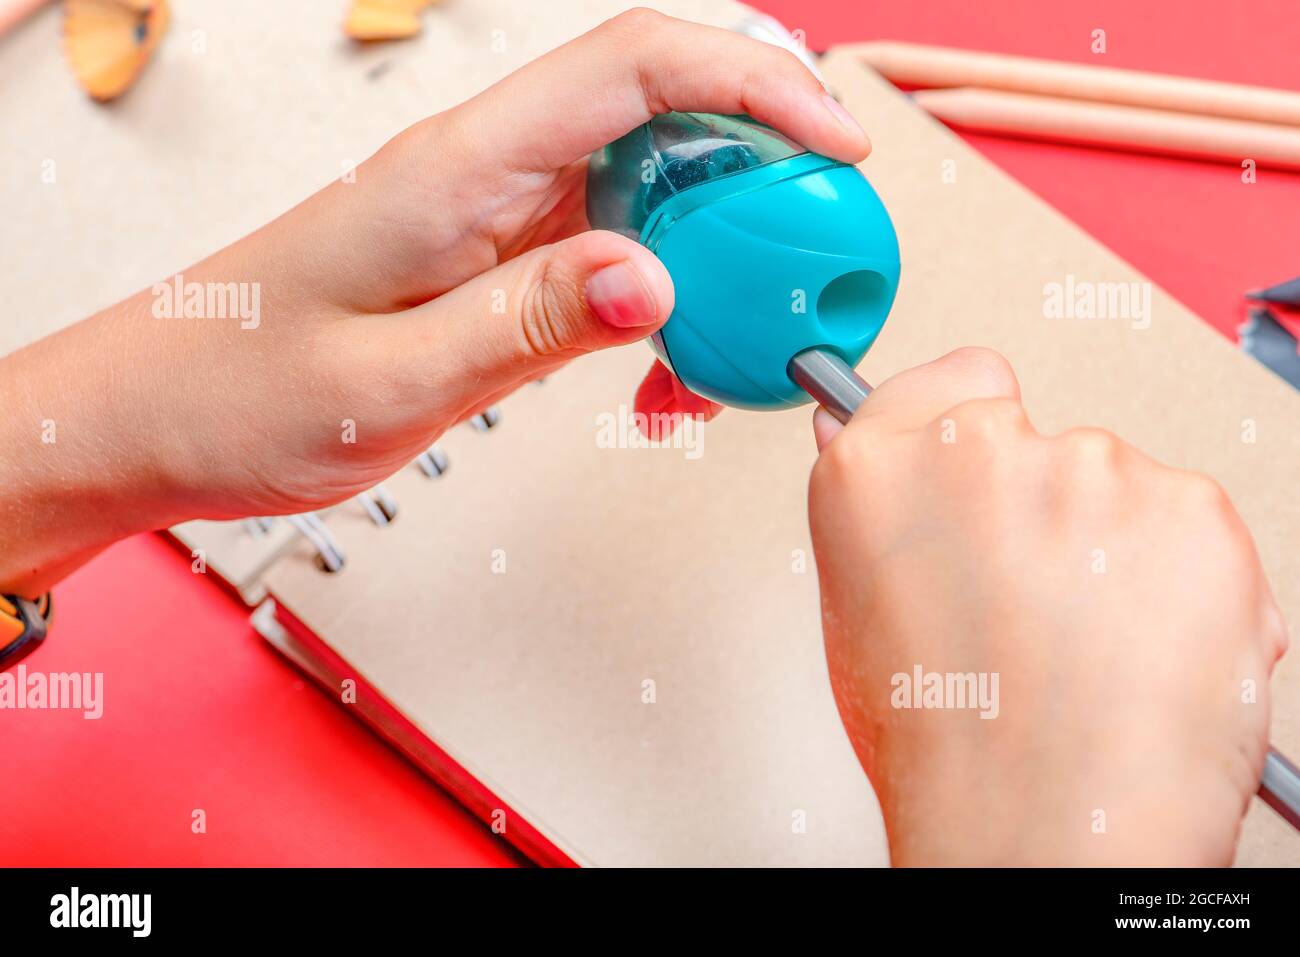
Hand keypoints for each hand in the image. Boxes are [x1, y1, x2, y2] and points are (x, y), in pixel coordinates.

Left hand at [0, 9, 868, 592]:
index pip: (633, 67)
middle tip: (813, 266)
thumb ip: (526, 324)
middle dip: (760, 178)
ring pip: (646, 197)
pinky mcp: (496, 264)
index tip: (836, 144)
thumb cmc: (242, 392)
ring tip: (730, 356)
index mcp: (455, 168)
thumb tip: (654, 280)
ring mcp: (493, 217)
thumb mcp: (390, 381)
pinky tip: (660, 383)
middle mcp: (483, 173)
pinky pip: (608, 262)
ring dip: (714, 263)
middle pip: (661, 119)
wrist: (157, 416)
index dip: (753, 82)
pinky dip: (658, 312)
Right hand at [808, 347, 1288, 864]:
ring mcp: (1088, 470)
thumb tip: (848, 424)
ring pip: (1112, 486)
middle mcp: (976, 450)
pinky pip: (1184, 522)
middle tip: (1036, 604)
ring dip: (1110, 545)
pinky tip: (1140, 645)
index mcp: (874, 472)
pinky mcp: (1187, 507)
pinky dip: (1178, 575)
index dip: (975, 431)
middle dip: (1041, 504)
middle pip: (1035, 439)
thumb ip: (869, 506)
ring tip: (1089, 646)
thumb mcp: (859, 617)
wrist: (1044, 836)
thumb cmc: (944, 752)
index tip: (989, 475)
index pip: (952, 383)